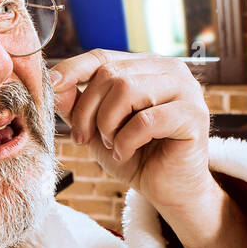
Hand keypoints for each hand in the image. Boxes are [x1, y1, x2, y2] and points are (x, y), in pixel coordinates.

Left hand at [49, 49, 212, 210]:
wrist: (168, 190)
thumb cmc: (135, 155)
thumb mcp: (96, 128)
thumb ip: (77, 104)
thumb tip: (53, 82)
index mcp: (146, 66)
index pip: (102, 57)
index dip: (73, 69)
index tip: (52, 85)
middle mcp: (169, 70)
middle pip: (111, 74)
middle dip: (88, 111)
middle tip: (86, 138)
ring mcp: (186, 90)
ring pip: (127, 90)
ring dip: (108, 124)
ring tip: (111, 144)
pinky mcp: (194, 115)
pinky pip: (146, 120)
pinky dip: (126, 140)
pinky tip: (125, 152)